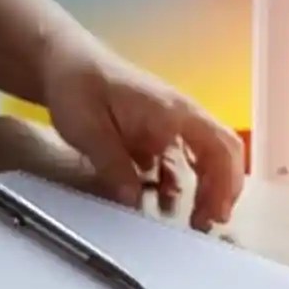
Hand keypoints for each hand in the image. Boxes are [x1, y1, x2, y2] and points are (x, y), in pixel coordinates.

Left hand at [41, 35, 244, 231]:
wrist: (63, 64)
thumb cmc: (78, 87)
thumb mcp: (89, 129)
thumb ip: (113, 166)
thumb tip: (133, 202)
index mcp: (173, 112)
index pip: (220, 147)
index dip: (226, 183)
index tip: (216, 214)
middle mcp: (178, 118)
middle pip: (220, 155)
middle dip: (220, 191)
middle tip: (205, 224)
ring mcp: (166, 127)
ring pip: (200, 161)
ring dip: (200, 191)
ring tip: (189, 220)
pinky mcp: (152, 136)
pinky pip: (174, 164)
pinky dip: (175, 186)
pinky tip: (161, 203)